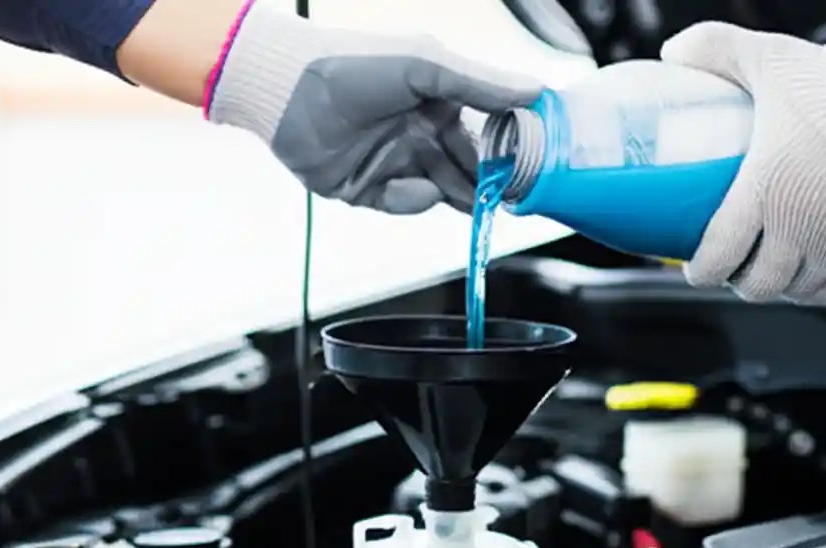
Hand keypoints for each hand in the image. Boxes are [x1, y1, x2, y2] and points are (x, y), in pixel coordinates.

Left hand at [206, 0, 542, 213]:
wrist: (290, 92)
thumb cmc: (357, 65)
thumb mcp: (427, 67)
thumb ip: (481, 85)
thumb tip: (536, 90)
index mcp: (437, 101)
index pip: (483, 132)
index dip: (505, 150)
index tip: (526, 166)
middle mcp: (418, 132)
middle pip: (465, 167)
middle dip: (484, 183)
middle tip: (503, 198)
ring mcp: (393, 161)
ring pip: (440, 189)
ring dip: (455, 195)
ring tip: (470, 201)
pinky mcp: (367, 188)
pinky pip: (402, 203)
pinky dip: (409, 200)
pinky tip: (406, 187)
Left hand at [660, 21, 825, 299]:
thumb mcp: (764, 60)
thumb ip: (713, 49)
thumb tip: (672, 51)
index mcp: (761, 193)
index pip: (719, 256)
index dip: (701, 272)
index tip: (694, 269)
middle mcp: (797, 226)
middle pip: (758, 284)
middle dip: (739, 281)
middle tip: (734, 267)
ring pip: (798, 290)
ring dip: (779, 287)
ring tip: (772, 271)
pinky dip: (820, 289)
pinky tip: (811, 278)